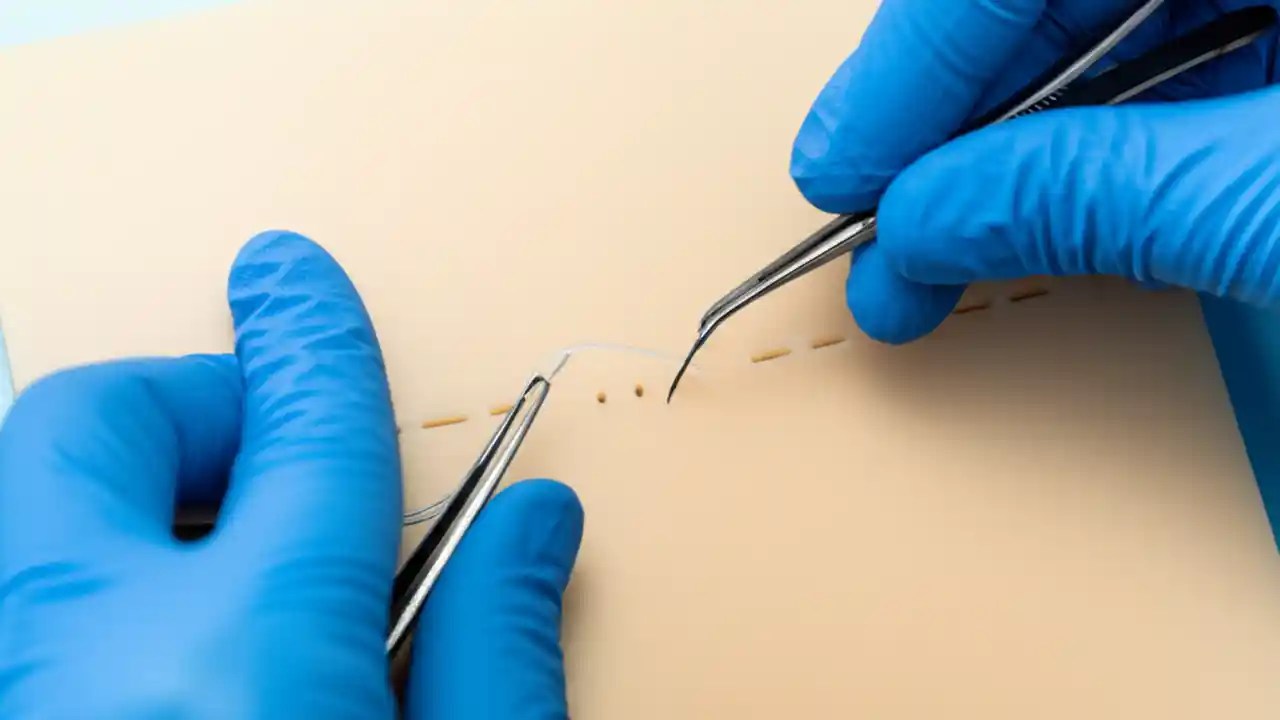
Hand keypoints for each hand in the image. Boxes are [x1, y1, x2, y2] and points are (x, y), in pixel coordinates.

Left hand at [0, 232, 583, 718]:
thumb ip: (497, 654)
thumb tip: (530, 521)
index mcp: (254, 667)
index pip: (303, 442)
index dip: (316, 345)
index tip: (299, 284)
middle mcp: (96, 669)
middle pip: (87, 427)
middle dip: (181, 397)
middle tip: (260, 441)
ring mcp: (22, 698)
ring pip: (24, 505)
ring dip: (127, 492)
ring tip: (223, 559)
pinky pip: (24, 596)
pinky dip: (90, 583)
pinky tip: (172, 649)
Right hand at [791, 0, 1279, 343]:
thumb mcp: (1272, 206)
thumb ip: (1096, 194)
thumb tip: (928, 217)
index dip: (913, 65)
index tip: (847, 169)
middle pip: (1035, 8)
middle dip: (943, 125)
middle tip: (876, 227)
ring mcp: (1259, 11)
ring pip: (1076, 52)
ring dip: (993, 161)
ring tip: (928, 254)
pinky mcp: (1269, 64)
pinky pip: (1140, 93)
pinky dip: (1070, 168)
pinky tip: (1017, 223)